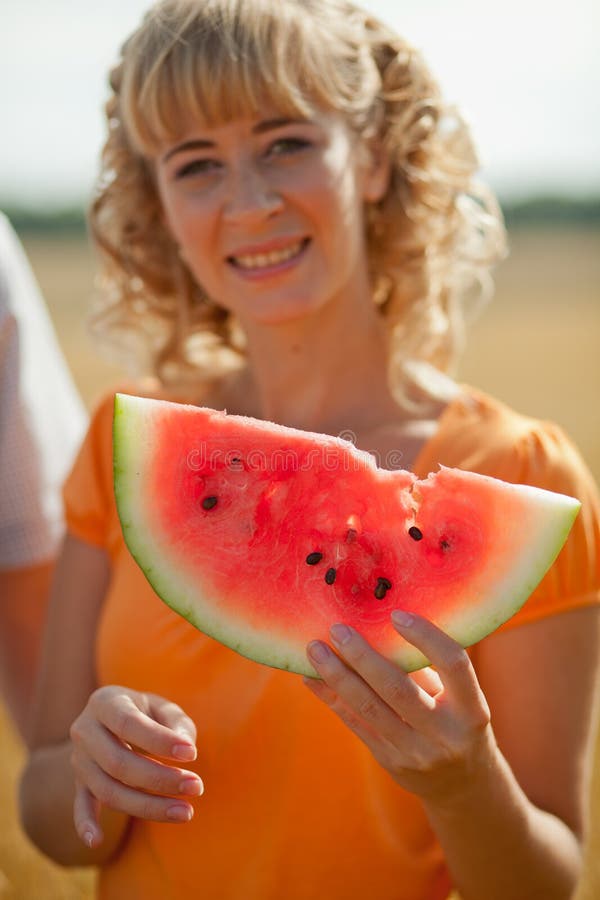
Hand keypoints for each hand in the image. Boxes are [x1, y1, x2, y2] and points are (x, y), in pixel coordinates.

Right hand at [69, 686, 202, 847]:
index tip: (192, 754)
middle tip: (196, 787)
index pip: (128, 724)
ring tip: (185, 812)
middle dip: (159, 779)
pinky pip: (80, 806)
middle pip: (118, 763)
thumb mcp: (163, 707)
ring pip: (108, 790)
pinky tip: (96, 841)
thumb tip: (186, 748)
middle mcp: (85, 730)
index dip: (159, 741)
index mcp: (105, 702)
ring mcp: (79, 759)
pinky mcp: (79, 783)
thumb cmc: (147, 712)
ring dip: (147, 806)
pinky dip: (85, 824)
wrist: (113, 719)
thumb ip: (177, 724)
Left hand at [304, 611, 492, 806]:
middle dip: (362, 656)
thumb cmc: (457, 721)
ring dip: (337, 676)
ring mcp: (416, 753)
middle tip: (338, 629)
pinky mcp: (390, 763)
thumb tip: (376, 626)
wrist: (461, 785)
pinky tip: (311, 677)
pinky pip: (356, 724)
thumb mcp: (459, 698)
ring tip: (314, 649)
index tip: (396, 614)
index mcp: (472, 710)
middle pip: (397, 689)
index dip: (426, 637)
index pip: (453, 665)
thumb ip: (426, 669)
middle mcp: (445, 734)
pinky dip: (332, 697)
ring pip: (369, 709)